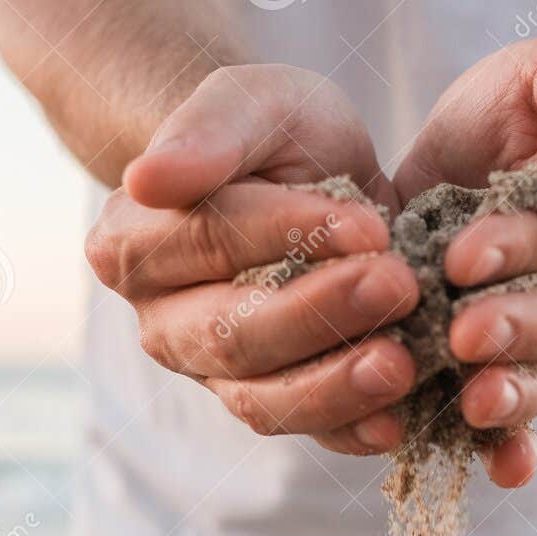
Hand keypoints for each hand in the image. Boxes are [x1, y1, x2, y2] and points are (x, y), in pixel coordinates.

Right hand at [85, 65, 420, 456]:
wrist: (308, 178)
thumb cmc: (274, 135)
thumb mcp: (254, 103)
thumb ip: (207, 132)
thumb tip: (148, 179)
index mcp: (134, 242)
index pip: (211, 239)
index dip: (288, 235)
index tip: (369, 225)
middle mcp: (162, 321)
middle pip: (232, 331)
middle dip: (319, 315)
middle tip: (400, 287)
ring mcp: (213, 375)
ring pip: (261, 398)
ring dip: (334, 386)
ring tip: (403, 364)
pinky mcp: (269, 405)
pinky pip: (305, 432)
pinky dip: (350, 431)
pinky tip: (396, 423)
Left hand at [393, 34, 536, 487]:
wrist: (480, 159)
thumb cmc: (525, 109)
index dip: (530, 245)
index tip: (465, 252)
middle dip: (518, 328)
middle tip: (463, 333)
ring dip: (516, 393)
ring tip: (473, 401)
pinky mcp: (519, 373)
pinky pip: (525, 420)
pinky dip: (511, 448)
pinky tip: (497, 470)